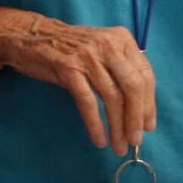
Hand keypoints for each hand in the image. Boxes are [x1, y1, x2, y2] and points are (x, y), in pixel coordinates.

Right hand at [0, 13, 155, 154]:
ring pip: (112, 97)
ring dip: (117, 127)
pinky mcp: (68, 68)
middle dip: (136, 118)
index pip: (145, 75)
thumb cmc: (71, 47)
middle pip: (132, 86)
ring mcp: (88, 56)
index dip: (149, 104)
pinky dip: (96, 124)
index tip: (148, 126)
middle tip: (135, 141)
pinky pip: (88, 102)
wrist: (33, 36)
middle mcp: (108, 44)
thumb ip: (122, 69)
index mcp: (121, 38)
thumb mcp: (102, 49)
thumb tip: (141, 108)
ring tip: (118, 146)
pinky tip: (99, 139)